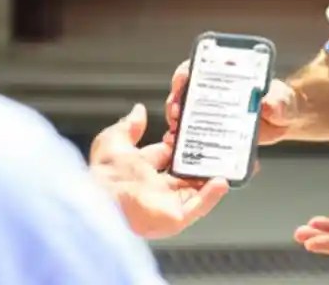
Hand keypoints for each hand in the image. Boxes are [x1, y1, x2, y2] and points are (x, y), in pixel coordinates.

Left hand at [89, 103, 230, 239]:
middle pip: (186, 174)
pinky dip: (211, 195)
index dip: (181, 142)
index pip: (168, 155)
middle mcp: (155, 188)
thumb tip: (138, 111)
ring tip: (229, 162)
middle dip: (203, 160)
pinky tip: (222, 181)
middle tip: (220, 144)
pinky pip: (198, 207)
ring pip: (197, 190)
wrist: (98, 202)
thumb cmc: (101, 175)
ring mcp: (166, 203)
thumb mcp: (114, 141)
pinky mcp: (174, 218)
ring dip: (212, 177)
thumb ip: (128, 126)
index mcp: (142, 171)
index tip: (195, 129)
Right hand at [164, 59, 297, 146]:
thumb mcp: (281, 99)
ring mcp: (211, 113)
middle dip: (175, 103)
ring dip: (177, 125)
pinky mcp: (214, 132)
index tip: (182, 81)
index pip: (197, 68)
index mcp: (226, 77)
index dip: (185, 74)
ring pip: (184, 116)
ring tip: (176, 135)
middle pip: (184, 94)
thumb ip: (276, 101)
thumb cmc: (281, 102)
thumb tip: (266, 103)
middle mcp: (213, 93)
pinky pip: (195, 137)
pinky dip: (186, 144)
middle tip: (178, 114)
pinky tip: (182, 150)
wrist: (284, 121)